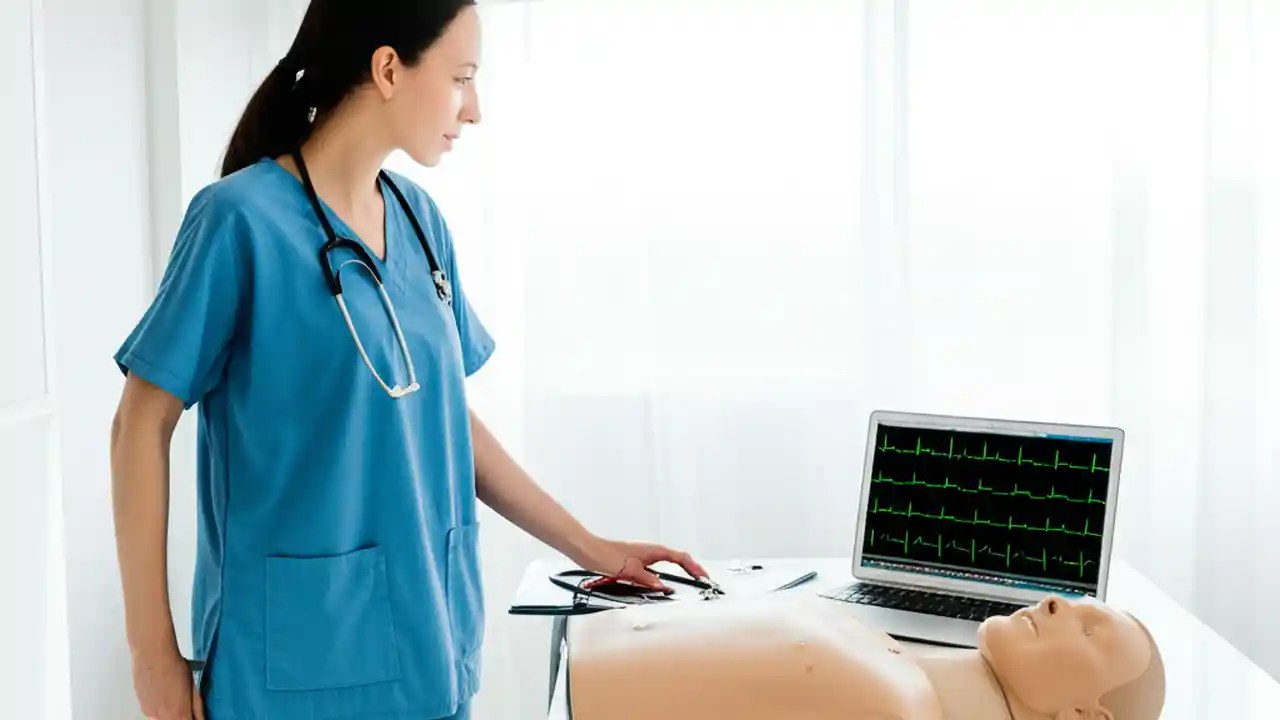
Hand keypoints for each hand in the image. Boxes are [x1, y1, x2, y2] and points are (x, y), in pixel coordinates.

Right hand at [131, 648, 203, 719]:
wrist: (152, 655)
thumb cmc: (175, 666)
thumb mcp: (193, 687)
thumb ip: (197, 707)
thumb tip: (201, 717)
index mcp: (178, 714)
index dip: (193, 718)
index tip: (194, 713)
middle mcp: (161, 717)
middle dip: (181, 715)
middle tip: (184, 700)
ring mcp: (149, 712)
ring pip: (162, 717)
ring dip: (169, 711)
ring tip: (173, 692)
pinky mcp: (141, 704)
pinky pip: (152, 710)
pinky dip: (158, 705)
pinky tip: (163, 690)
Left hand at [582, 538, 710, 591]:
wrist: (590, 551)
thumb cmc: (607, 556)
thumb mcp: (630, 571)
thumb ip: (648, 579)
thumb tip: (663, 587)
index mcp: (654, 550)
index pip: (681, 558)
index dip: (694, 567)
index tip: (704, 577)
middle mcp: (651, 550)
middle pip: (678, 558)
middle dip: (691, 568)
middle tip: (702, 580)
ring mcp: (645, 555)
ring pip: (668, 562)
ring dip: (680, 570)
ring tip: (689, 580)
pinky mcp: (638, 561)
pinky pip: (658, 567)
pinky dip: (666, 574)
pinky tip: (664, 583)